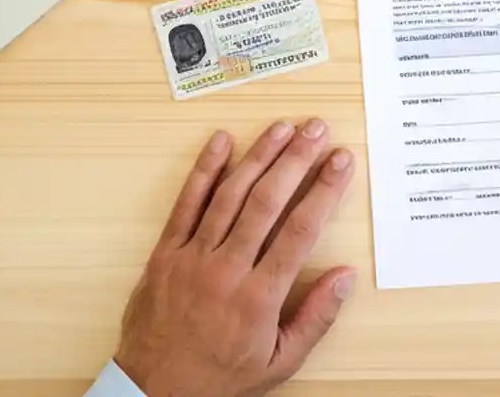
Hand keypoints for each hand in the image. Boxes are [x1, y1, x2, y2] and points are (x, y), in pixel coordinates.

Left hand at [115, 119, 357, 396]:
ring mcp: (192, 258)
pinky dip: (203, 170)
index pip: (300, 231)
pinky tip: (221, 142)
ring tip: (282, 128)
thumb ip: (316, 318)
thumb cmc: (220, 377)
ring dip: (259, 156)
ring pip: (230, 195)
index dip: (324, 190)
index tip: (340, 162)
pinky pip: (186, 204)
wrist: (154, 390)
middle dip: (296, 160)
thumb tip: (345, 277)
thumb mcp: (280, 362)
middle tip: (317, 129)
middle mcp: (226, 270)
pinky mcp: (165, 253)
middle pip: (267, 202)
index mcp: (258, 297)